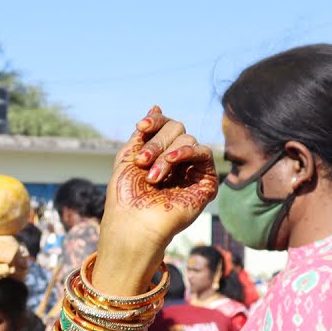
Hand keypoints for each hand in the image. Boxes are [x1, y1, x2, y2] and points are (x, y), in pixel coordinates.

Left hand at [98, 106, 218, 292]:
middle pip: (176, 128)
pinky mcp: (205, 179)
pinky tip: (171, 161)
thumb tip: (156, 105)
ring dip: (165, 153)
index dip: (154, 122)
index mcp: (157, 153)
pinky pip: (204, 152)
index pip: (163, 125)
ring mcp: (191, 169)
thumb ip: (142, 134)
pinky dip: (186, 152)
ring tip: (152, 175)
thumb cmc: (125, 196)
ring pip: (187, 139)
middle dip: (155, 142)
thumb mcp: (127, 158)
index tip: (140, 127)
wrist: (133, 225)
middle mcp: (176, 159)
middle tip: (140, 162)